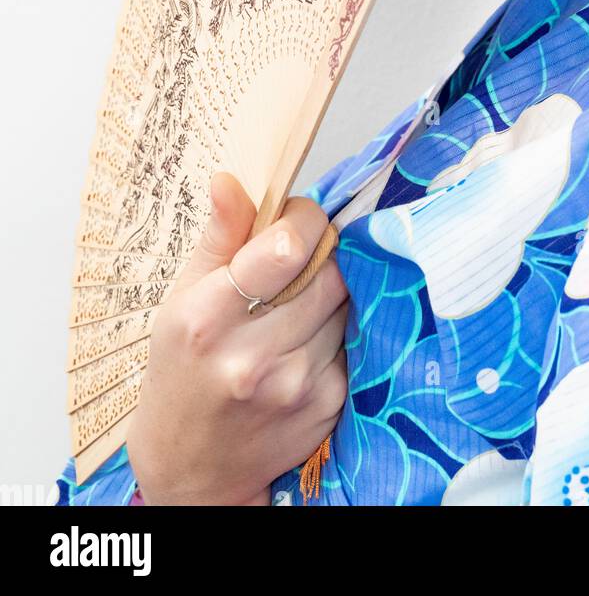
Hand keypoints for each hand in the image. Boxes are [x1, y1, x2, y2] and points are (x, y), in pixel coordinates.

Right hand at [125, 171, 348, 504]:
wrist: (192, 464)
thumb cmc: (182, 368)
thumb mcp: (182, 298)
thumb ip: (218, 236)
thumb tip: (231, 179)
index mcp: (207, 319)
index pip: (286, 246)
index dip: (303, 219)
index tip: (294, 220)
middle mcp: (252, 357)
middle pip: (327, 270)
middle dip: (319, 253)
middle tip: (296, 261)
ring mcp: (295, 384)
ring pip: (343, 301)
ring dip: (327, 293)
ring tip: (291, 309)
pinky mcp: (327, 404)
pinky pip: (350, 339)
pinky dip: (332, 332)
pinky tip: (300, 345)